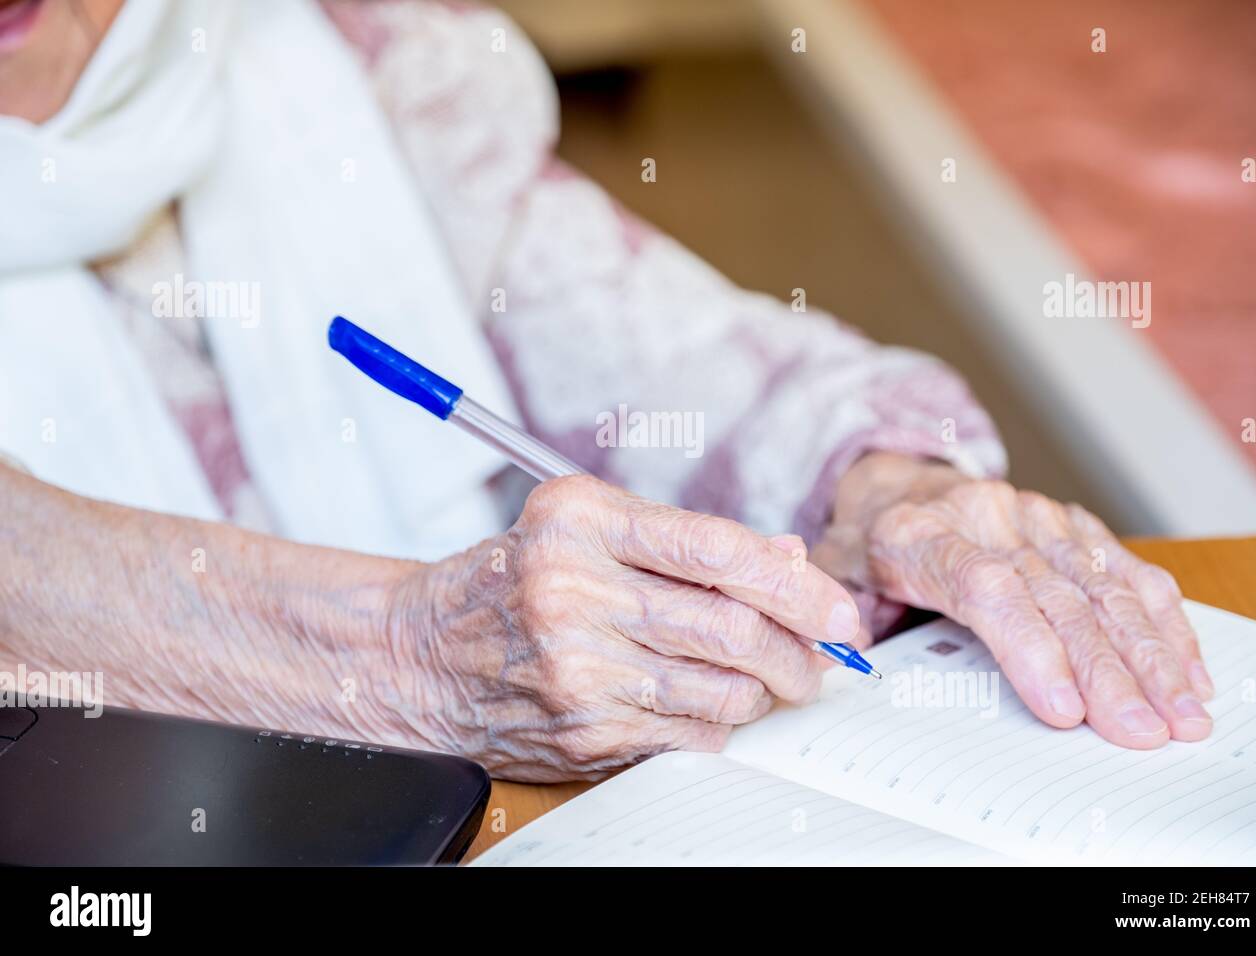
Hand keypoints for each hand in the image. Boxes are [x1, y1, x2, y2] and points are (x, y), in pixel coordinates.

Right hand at [386, 475, 861, 780]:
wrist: (418, 656)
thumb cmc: (512, 581)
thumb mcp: (586, 529)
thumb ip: (687, 540)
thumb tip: (790, 558)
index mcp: (579, 521)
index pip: (715, 548)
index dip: (795, 583)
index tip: (837, 608)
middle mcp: (572, 591)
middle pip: (730, 626)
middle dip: (801, 648)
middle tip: (825, 656)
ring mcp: (575, 669)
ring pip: (721, 687)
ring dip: (769, 689)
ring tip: (775, 678)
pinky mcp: (582, 730)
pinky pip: (691, 731)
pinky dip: (724, 719)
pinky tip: (717, 701)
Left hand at [814, 453, 1213, 748]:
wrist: (897, 483)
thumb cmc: (868, 542)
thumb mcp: (833, 571)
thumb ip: (833, 610)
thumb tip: (843, 645)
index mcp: (924, 532)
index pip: (986, 587)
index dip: (1028, 647)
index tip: (1062, 705)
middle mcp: (988, 518)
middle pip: (1056, 597)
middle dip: (1107, 670)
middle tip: (1141, 730)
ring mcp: (1037, 518)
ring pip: (1102, 586)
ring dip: (1149, 653)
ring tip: (1181, 710)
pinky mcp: (1071, 527)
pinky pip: (1127, 571)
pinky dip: (1162, 621)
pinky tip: (1186, 666)